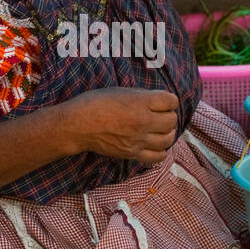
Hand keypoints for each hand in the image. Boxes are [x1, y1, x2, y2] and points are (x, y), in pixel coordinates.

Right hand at [61, 88, 179, 164]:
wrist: (77, 126)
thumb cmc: (95, 104)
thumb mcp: (121, 91)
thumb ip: (143, 96)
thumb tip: (160, 101)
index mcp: (140, 103)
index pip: (171, 101)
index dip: (169, 100)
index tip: (163, 101)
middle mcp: (142, 122)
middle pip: (172, 120)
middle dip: (168, 115)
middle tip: (160, 115)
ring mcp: (138, 140)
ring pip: (168, 139)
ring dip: (167, 133)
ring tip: (159, 129)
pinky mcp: (132, 154)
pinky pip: (158, 156)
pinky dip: (161, 150)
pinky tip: (154, 143)